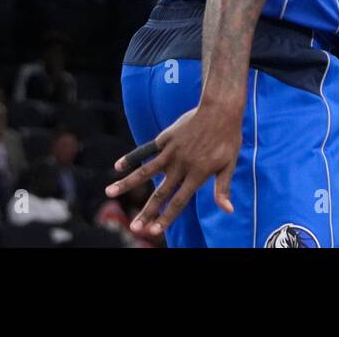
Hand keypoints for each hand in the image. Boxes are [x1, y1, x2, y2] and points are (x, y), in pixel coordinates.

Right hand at [104, 102, 242, 236]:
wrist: (220, 107)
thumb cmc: (228, 137)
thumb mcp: (229, 163)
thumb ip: (223, 188)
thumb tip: (227, 210)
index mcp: (197, 174)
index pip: (178, 202)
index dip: (165, 218)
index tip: (152, 232)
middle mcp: (181, 165)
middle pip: (160, 193)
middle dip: (146, 212)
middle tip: (133, 227)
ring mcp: (171, 151)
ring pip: (145, 171)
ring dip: (126, 183)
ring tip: (109, 192)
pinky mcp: (166, 138)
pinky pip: (146, 150)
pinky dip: (131, 157)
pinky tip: (117, 166)